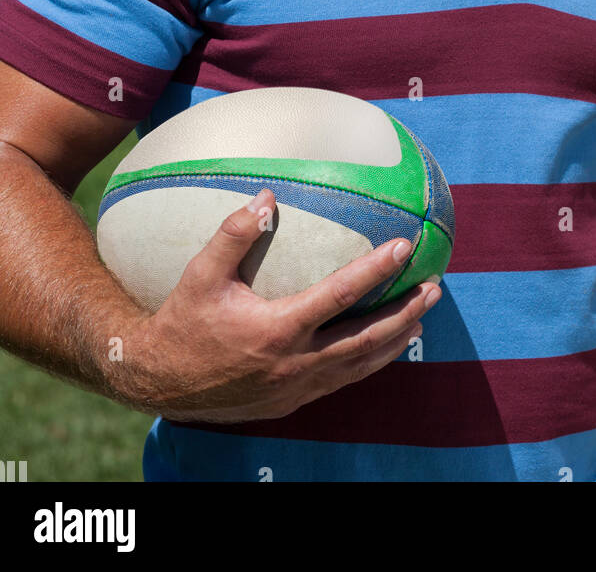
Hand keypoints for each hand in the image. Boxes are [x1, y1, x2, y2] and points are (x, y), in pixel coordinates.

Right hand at [119, 189, 439, 422]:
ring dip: (396, 338)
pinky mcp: (293, 401)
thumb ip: (234, 234)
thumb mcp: (200, 275)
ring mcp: (297, 387)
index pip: (339, 296)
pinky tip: (384, 343)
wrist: (160, 384)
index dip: (375, 270)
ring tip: (423, 312)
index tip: (404, 246)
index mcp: (276, 330)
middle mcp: (294, 364)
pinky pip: (343, 379)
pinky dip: (370, 359)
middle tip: (434, 285)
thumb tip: (266, 195)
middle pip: (366, 339)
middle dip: (405, 312)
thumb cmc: (181, 322)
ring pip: (361, 364)